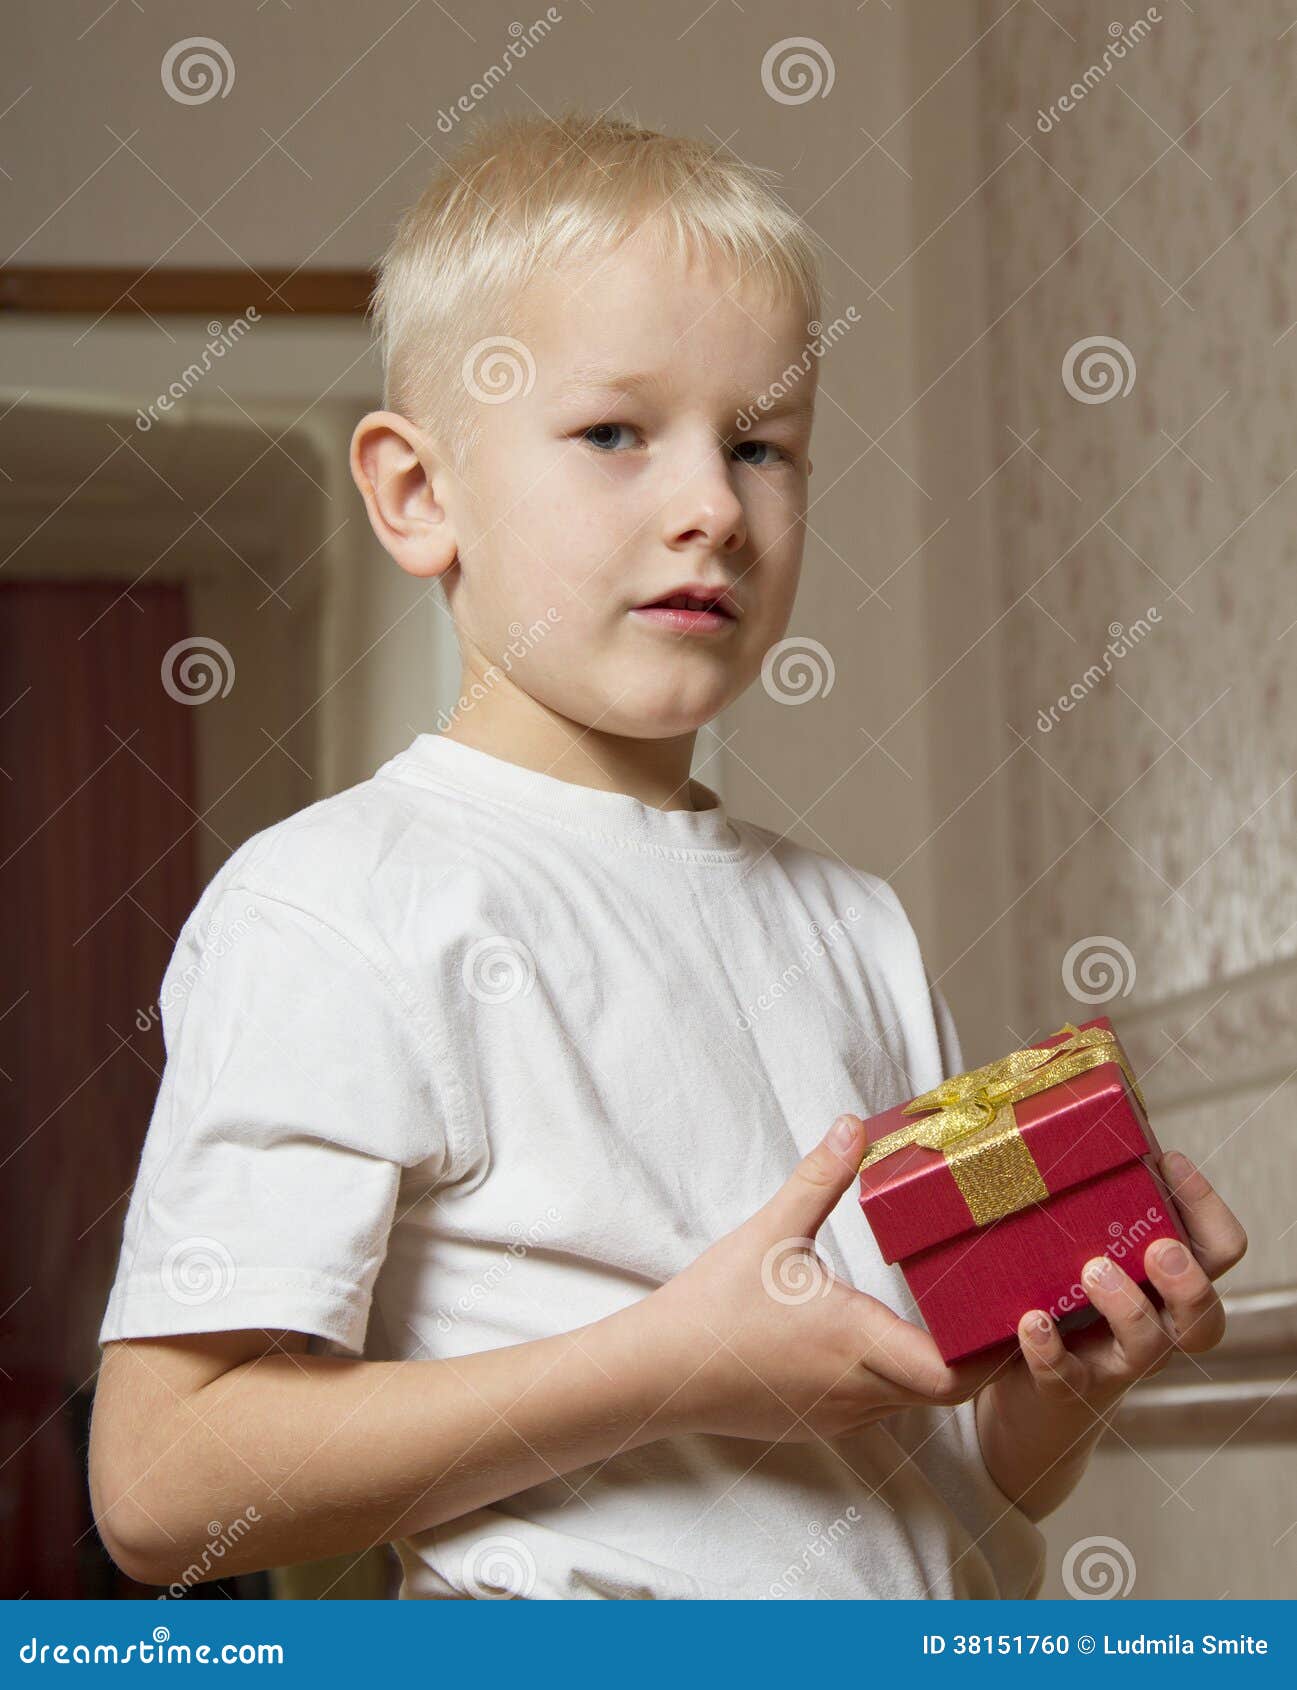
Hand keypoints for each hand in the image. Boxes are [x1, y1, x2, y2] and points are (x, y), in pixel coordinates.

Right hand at [639, 1113, 1007, 1443]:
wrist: (657, 1374)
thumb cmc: (713, 1306)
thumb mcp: (771, 1232)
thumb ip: (819, 1178)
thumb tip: (852, 1126)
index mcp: (856, 1340)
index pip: (953, 1373)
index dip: (990, 1351)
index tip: (1006, 1309)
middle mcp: (859, 1389)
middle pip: (947, 1391)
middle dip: (976, 1354)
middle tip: (991, 1304)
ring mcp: (840, 1413)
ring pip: (914, 1401)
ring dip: (937, 1367)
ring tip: (951, 1318)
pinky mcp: (820, 1422)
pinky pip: (881, 1408)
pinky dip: (898, 1379)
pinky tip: (886, 1340)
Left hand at [985, 1148, 1248, 1421]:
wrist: (1023, 1402)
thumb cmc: (1058, 1303)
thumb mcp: (1078, 1250)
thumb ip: (1089, 1205)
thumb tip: (1068, 1119)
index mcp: (1164, 1284)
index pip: (1217, 1251)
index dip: (1206, 1209)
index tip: (1170, 1160)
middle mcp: (1156, 1326)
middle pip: (1205, 1316)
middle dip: (1188, 1279)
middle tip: (1157, 1246)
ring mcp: (1114, 1362)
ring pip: (1148, 1348)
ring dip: (1127, 1307)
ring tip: (1092, 1270)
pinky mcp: (1067, 1389)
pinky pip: (1068, 1378)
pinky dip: (1051, 1351)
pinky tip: (1032, 1322)